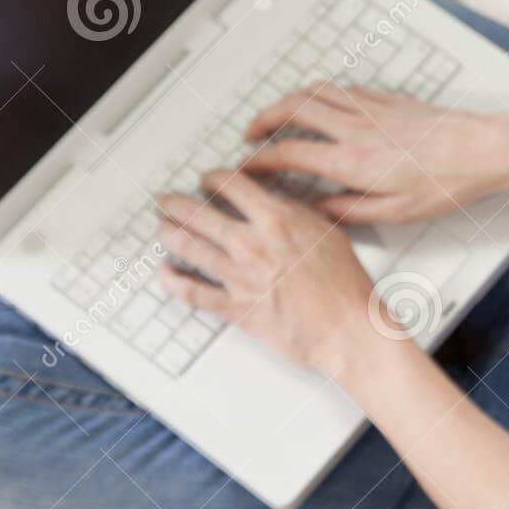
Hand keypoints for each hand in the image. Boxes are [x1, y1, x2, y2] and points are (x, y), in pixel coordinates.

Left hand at [155, 170, 398, 377]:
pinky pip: (194, 293)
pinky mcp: (235, 309)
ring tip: (161, 227)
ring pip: (189, 248)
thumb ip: (298, 214)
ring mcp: (240, 277)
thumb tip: (277, 204)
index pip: (232, 186)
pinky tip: (165, 274)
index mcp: (277, 220)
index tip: (206, 179)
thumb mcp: (328, 233)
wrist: (347, 330)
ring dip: (169, 235)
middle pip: (199, 214)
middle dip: (176, 204)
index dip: (213, 178)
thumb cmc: (346, 287)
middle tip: (166, 201)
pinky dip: (174, 282)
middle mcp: (252, 245)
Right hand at [243, 81, 508, 223]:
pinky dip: (319, 93)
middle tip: (249, 135)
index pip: (289, 154)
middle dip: (262, 120)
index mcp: (352, 161)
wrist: (483, 149)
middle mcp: (355, 128)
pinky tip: (319, 105)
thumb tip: (316, 210)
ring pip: (314, 92)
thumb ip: (349, 212)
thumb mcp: (396, 213)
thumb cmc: (446, 184)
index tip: (244, 168)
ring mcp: (370, 108)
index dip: (258, 161)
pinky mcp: (386, 99)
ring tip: (275, 116)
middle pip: (292, 110)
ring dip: (287, 101)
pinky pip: (341, 88)